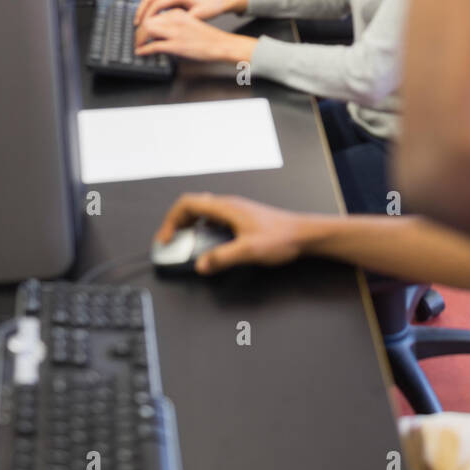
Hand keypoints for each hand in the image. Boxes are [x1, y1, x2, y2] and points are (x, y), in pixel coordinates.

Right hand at [134, 0, 246, 25]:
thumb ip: (186, 19)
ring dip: (144, 8)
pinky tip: (149, 18)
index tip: (144, 25)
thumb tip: (174, 24)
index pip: (158, 3)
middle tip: (137, 23)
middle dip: (141, 9)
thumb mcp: (200, 15)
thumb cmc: (211, 6)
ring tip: (140, 21)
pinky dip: (150, 8)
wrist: (219, 1)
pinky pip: (157, 0)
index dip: (149, 14)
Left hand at [135, 8, 254, 61]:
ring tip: (137, 45)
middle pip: (148, 20)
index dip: (144, 22)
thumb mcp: (190, 23)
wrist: (221, 44)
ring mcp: (175, 32)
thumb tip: (161, 30)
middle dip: (139, 30)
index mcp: (178, 13)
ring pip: (148, 30)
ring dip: (139, 38)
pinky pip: (154, 45)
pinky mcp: (176, 45)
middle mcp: (175, 19)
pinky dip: (144, 49)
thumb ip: (175, 23)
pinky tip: (141, 52)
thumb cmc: (207, 36)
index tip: (141, 28)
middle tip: (136, 38)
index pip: (155, 14)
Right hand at [155, 193, 306, 272]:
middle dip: (176, 224)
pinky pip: (214, 220)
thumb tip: (200, 265)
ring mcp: (235, 211)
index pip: (187, 204)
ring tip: (184, 245)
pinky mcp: (241, 219)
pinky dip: (203, 231)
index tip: (165, 240)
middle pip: (192, 207)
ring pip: (203, 213)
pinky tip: (207, 246)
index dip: (171, 220)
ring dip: (189, 227)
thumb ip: (222, 258)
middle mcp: (228, 206)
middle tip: (170, 243)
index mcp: (226, 208)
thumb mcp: (249, 251)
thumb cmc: (280, 238)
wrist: (304, 234)